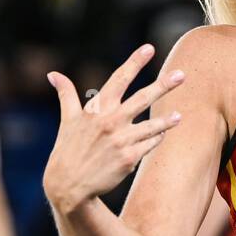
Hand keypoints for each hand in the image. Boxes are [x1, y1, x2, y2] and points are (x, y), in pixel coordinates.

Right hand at [42, 43, 184, 212]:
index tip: (149, 48)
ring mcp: (120, 140)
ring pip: (152, 126)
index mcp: (97, 109)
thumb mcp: (67, 121)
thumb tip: (53, 74)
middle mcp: (110, 121)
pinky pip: (149, 145)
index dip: (134, 62)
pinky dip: (156, 139)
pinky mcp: (129, 158)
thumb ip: (66, 95)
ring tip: (180, 116)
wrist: (68, 186)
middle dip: (163, 85)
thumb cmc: (68, 150)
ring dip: (167, 121)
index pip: (119, 79)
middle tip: (182, 74)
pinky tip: (161, 135)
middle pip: (142, 98)